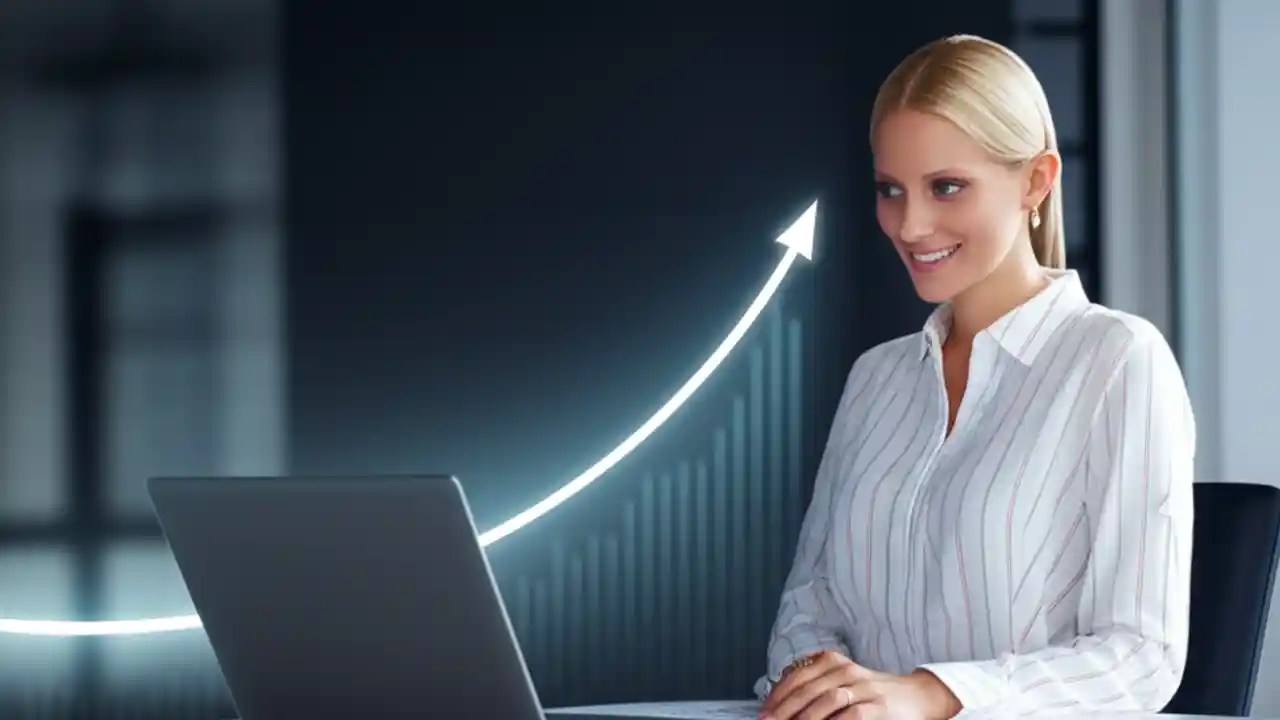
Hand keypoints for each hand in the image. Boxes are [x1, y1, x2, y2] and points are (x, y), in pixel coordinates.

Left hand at [759, 651, 961, 719]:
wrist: (917, 696)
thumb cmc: (874, 693)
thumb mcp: (843, 681)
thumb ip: (816, 686)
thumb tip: (781, 701)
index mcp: (834, 662)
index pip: (798, 675)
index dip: (778, 694)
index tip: (764, 711)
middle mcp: (847, 671)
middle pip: (808, 688)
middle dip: (784, 708)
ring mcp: (864, 688)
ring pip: (827, 700)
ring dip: (804, 716)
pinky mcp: (878, 707)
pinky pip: (852, 715)